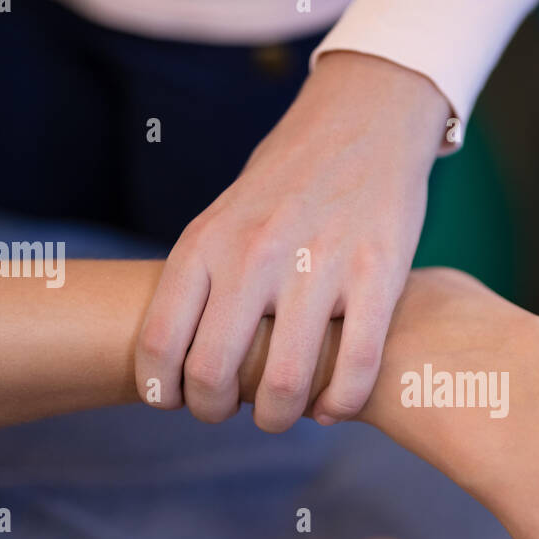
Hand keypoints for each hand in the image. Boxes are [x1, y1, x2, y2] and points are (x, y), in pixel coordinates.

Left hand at [135, 51, 448, 430]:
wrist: (363, 120)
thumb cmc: (287, 183)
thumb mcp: (224, 216)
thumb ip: (203, 278)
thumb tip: (181, 358)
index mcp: (207, 240)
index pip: (160, 341)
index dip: (161, 390)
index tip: (175, 401)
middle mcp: (255, 253)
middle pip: (214, 372)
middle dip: (215, 410)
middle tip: (229, 409)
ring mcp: (319, 264)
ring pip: (285, 383)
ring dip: (278, 418)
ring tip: (281, 415)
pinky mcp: (378, 273)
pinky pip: (356, 366)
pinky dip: (341, 404)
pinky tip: (333, 407)